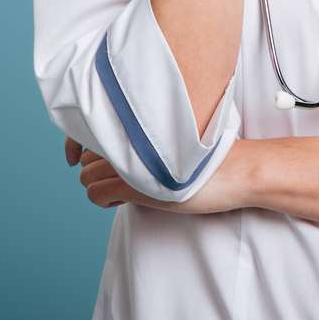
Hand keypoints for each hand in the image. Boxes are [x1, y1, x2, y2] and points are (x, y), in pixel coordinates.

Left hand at [63, 136, 252, 214]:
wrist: (234, 169)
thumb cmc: (210, 153)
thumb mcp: (173, 134)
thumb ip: (146, 133)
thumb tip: (123, 144)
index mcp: (137, 119)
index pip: (89, 130)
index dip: (84, 148)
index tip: (95, 161)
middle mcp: (128, 136)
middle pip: (85, 155)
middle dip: (96, 169)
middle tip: (120, 177)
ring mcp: (128, 161)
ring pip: (85, 176)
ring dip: (99, 185)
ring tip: (125, 189)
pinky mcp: (133, 186)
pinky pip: (95, 194)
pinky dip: (103, 200)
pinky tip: (122, 200)